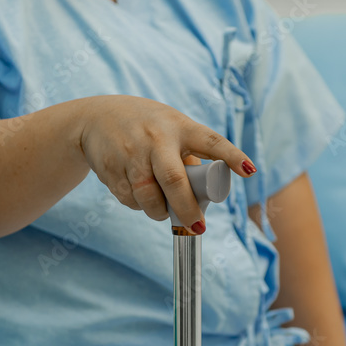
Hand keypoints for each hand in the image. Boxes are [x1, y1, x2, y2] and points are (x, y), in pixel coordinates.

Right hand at [74, 96, 255, 232]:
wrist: (95, 119)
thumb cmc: (149, 129)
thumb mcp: (173, 129)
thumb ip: (191, 156)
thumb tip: (206, 196)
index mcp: (181, 128)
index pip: (211, 142)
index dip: (231, 157)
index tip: (249, 171)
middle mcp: (156, 138)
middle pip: (173, 179)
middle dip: (187, 208)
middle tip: (198, 226)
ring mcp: (131, 153)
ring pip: (149, 197)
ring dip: (159, 212)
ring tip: (164, 210)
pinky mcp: (111, 169)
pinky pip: (130, 199)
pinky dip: (139, 206)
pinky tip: (140, 195)